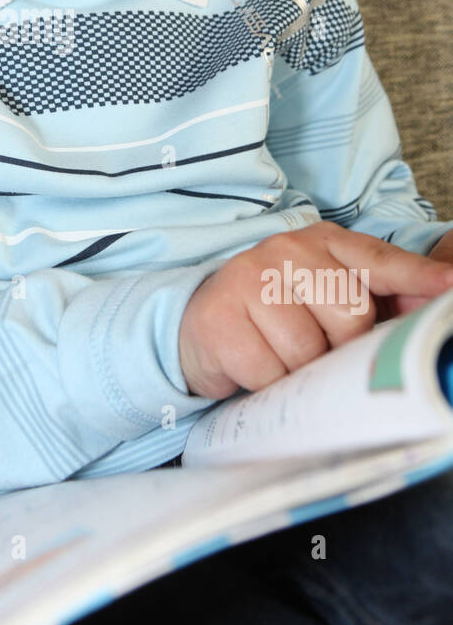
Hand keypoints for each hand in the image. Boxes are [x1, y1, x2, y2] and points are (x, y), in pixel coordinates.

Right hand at [178, 223, 452, 399]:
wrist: (196, 326)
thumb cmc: (272, 314)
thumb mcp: (324, 297)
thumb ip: (380, 297)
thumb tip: (441, 296)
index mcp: (321, 242)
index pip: (378, 260)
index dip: (417, 277)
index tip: (450, 287)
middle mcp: (286, 251)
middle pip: (350, 315)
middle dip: (338, 346)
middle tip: (312, 345)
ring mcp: (250, 280)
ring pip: (309, 350)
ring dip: (299, 370)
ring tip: (279, 355)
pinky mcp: (223, 319)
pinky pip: (270, 372)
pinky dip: (267, 382)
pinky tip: (254, 364)